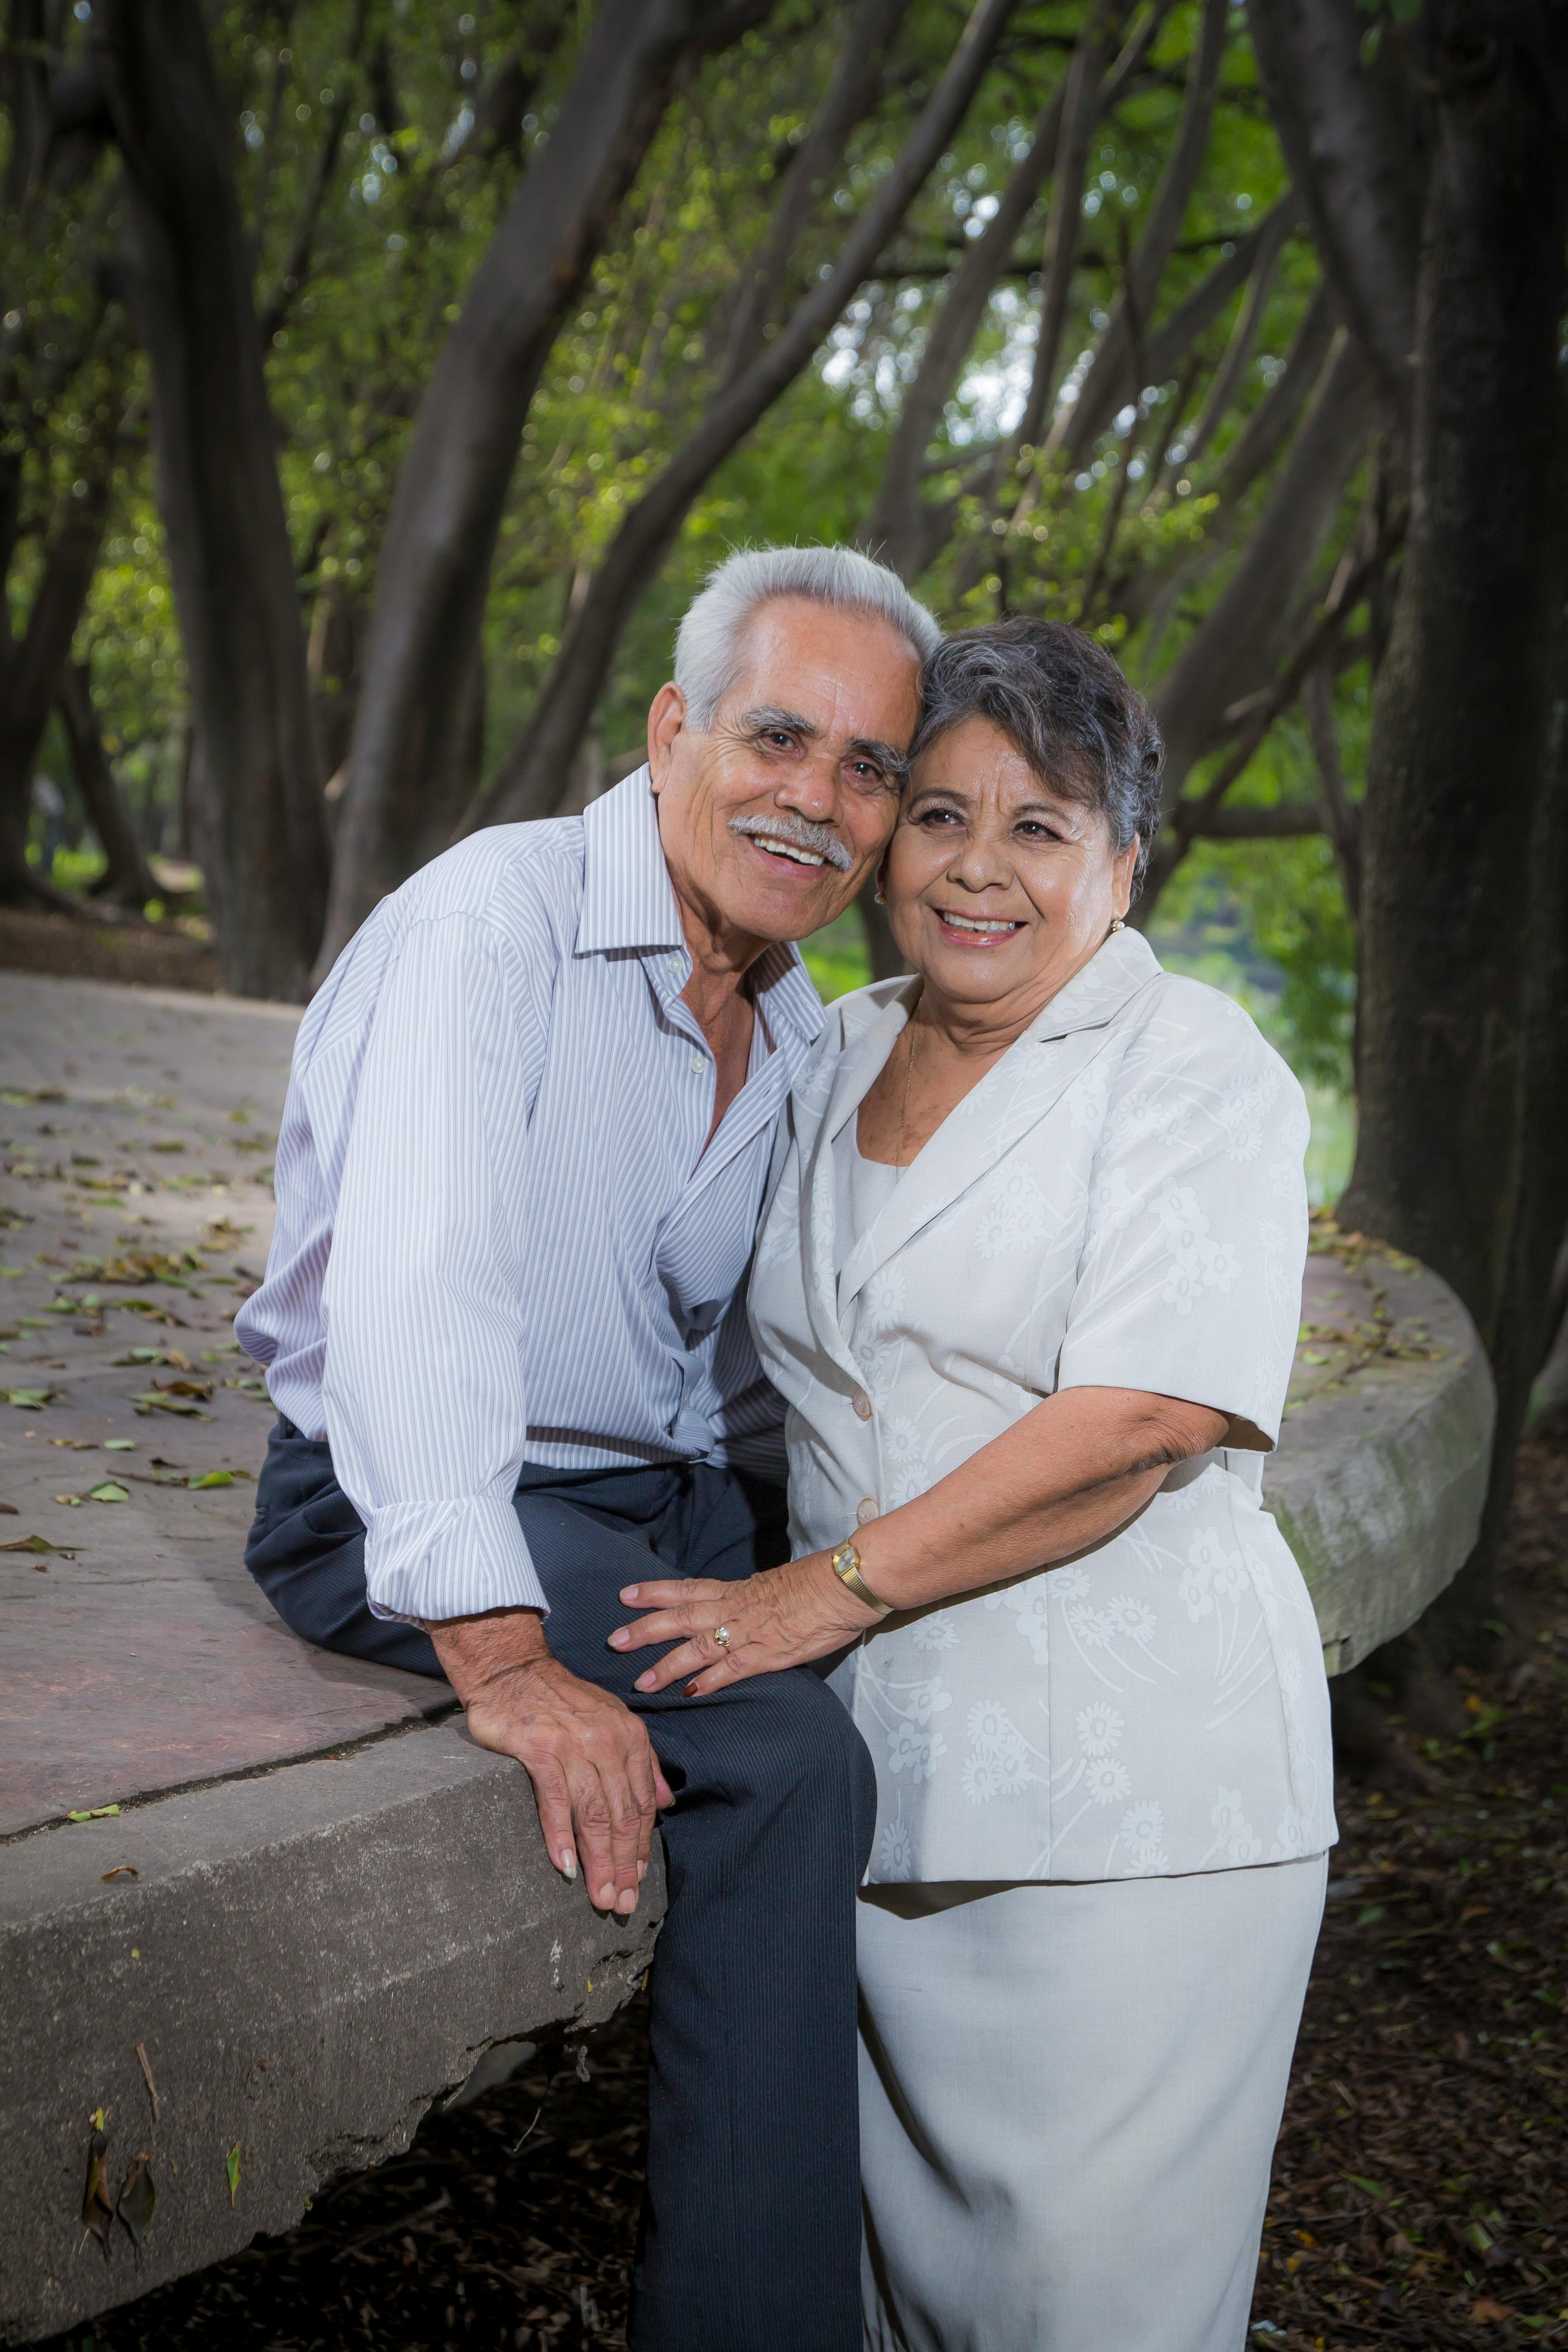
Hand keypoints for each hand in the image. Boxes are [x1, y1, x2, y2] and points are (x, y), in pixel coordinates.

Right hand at [426, 1610, 672, 1916]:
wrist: (513, 1671)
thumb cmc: (562, 1703)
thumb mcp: (612, 1722)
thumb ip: (641, 1762)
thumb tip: (666, 1803)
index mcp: (629, 1736)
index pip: (641, 1802)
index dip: (641, 1846)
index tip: (639, 1881)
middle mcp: (607, 1741)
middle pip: (621, 1815)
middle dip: (624, 1864)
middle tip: (622, 1903)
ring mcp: (574, 1745)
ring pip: (593, 1813)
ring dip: (599, 1861)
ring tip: (600, 1896)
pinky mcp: (540, 1749)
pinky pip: (556, 1800)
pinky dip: (561, 1836)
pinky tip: (566, 1867)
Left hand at [608, 1555, 877, 1696]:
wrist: (845, 1584)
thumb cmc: (820, 1581)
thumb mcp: (778, 1583)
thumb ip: (756, 1599)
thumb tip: (747, 1607)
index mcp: (738, 1589)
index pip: (687, 1587)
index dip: (655, 1592)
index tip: (626, 1594)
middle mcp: (735, 1607)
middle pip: (680, 1617)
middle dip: (646, 1629)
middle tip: (614, 1639)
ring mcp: (748, 1631)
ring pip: (697, 1647)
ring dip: (667, 1664)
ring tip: (641, 1682)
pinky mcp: (767, 1653)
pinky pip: (731, 1669)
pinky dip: (709, 1682)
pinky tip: (690, 1695)